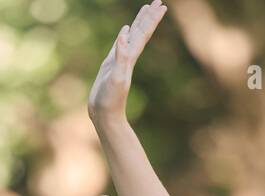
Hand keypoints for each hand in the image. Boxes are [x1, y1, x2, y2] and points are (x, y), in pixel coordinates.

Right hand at [87, 1, 166, 126]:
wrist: (104, 115)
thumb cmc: (111, 100)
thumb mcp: (117, 77)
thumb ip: (121, 56)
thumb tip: (125, 33)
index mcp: (131, 57)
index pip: (144, 34)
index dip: (151, 19)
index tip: (160, 5)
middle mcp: (128, 57)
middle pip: (141, 32)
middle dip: (149, 17)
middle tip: (158, 2)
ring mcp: (120, 60)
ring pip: (132, 36)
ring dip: (139, 23)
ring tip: (145, 10)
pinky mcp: (111, 65)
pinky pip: (120, 45)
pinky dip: (124, 35)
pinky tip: (125, 31)